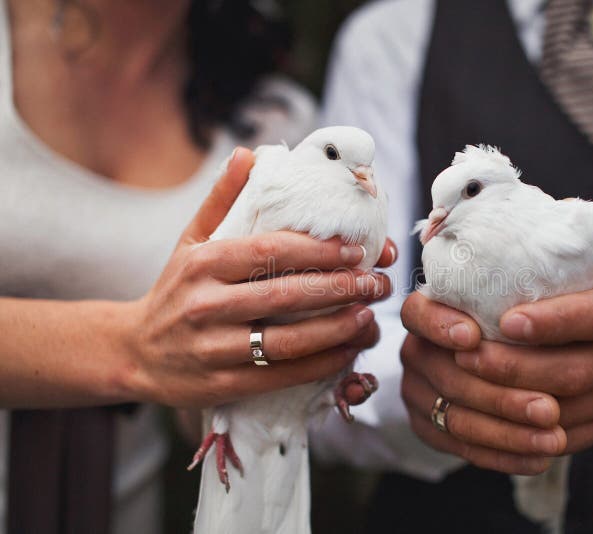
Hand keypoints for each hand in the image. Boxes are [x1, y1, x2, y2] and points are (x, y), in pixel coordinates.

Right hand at [123, 148, 395, 407]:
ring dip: (337, 330)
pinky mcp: (223, 386)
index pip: (270, 252)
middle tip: (376, 283)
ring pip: (288, 341)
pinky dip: (320, 364)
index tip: (356, 250)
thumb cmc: (175, 290)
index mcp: (202, 263)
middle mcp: (205, 305)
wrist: (133, 352)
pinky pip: (281, 376)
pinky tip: (348, 351)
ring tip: (369, 317)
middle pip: (285, 296)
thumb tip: (250, 154)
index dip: (318, 251)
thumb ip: (222, 200)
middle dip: (339, 289)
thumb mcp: (190, 242)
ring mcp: (213, 349)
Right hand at [400, 293, 564, 475]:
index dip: (442, 326)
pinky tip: (539, 459)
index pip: (418, 314)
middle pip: (451, 379)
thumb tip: (542, 318)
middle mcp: (416, 353)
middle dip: (503, 397)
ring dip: (511, 433)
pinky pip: (465, 449)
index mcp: (425, 313)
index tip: (473, 337)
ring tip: (553, 439)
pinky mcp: (428, 429)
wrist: (490, 363)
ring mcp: (417, 393)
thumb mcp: (508, 306)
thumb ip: (514, 310)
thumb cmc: (512, 324)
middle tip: (550, 409)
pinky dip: (506, 456)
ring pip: (459, 420)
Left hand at [456, 248, 592, 452]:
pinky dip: (531, 430)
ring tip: (471, 383)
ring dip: (516, 401)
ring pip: (571, 406)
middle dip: (517, 367)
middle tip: (468, 356)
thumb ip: (556, 244)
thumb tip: (480, 210)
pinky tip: (494, 418)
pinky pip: (574, 435)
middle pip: (578, 369)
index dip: (556, 322)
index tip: (507, 320)